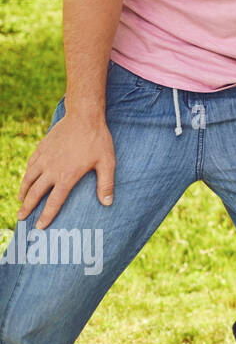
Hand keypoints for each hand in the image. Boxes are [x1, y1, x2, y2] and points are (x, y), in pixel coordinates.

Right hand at [18, 113, 115, 228]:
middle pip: (35, 193)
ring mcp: (44, 158)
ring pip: (28, 179)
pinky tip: (26, 178)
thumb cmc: (98, 140)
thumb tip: (107, 203)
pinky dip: (26, 174)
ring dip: (23, 192)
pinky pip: (30, 164)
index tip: (39, 227)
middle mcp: (51, 169)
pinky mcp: (41, 148)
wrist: (83, 116)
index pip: (54, 201)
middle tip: (20, 218)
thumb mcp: (107, 162)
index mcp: (67, 176)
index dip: (46, 216)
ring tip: (21, 202)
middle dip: (28, 207)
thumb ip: (106, 184)